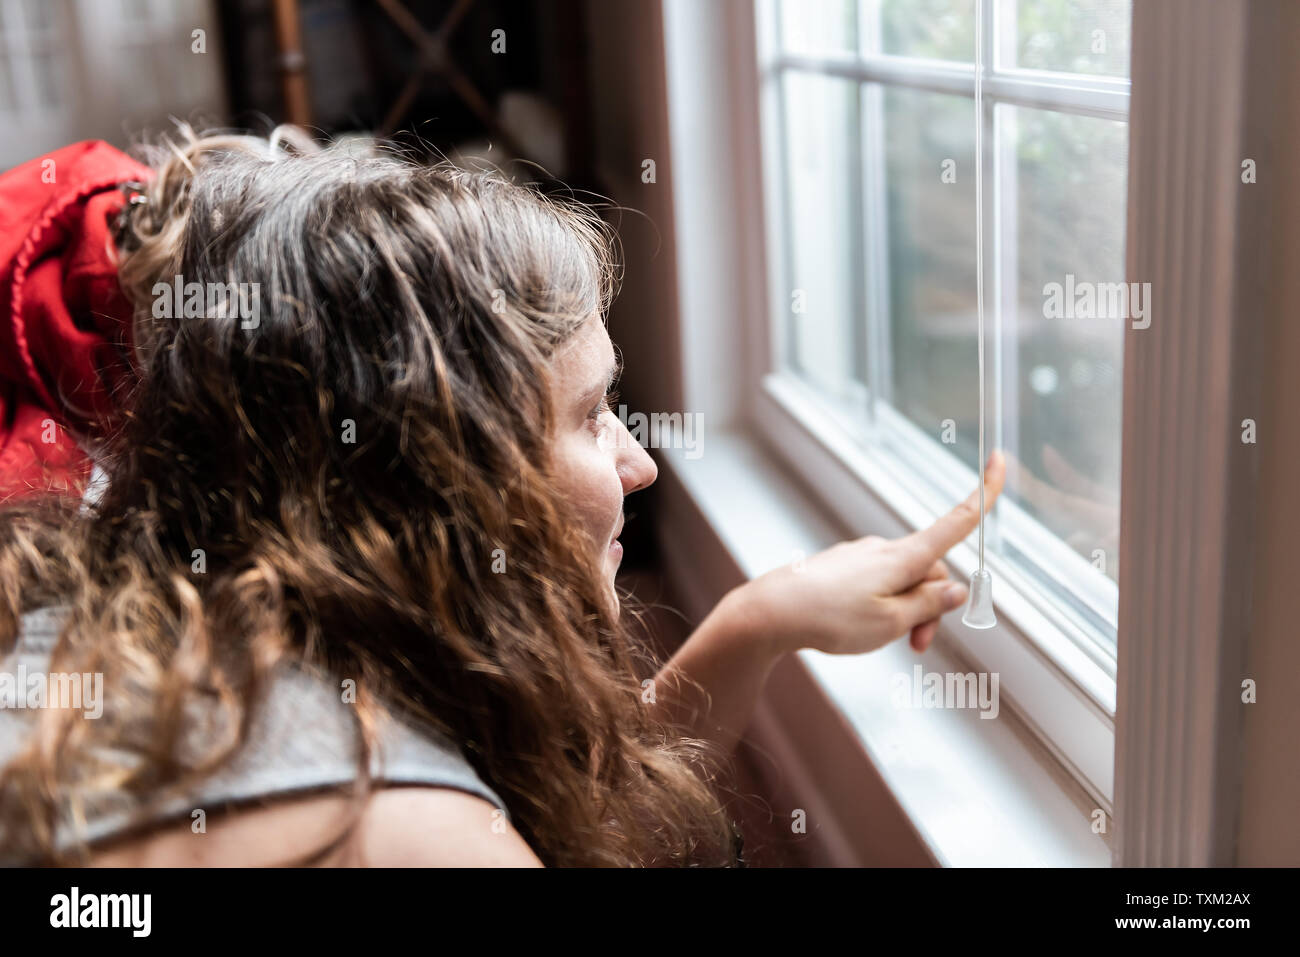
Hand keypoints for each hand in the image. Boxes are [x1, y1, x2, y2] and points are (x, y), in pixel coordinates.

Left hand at [739, 451, 1005, 656]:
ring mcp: (860, 556)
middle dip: (932, 606)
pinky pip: (876, 583)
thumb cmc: (829, 618)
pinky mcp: (842, 566)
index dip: (984, 493)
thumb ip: (928, 606)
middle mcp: (883, 549)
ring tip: (879, 639)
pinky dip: (880, 605)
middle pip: (930, 570)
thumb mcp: (891, 622)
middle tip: (915, 644)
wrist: (771, 612)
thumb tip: (956, 588)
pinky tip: (855, 625)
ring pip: (902, 581)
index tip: (1000, 460)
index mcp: (902, 558)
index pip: (956, 522)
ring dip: (904, 610)